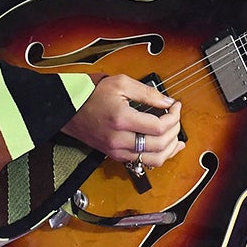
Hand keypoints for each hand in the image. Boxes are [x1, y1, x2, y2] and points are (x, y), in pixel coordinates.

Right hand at [61, 74, 184, 167]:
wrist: (69, 110)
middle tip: (176, 117)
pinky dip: (159, 156)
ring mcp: (117, 150)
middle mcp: (119, 139)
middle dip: (175, 131)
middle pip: (160, 145)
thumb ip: (147, 93)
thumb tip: (167, 102)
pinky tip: (167, 148)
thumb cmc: (91, 94)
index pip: (159, 127)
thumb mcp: (121, 83)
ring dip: (170, 149)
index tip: (176, 106)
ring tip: (177, 136)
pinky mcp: (116, 155)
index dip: (174, 117)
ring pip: (154, 160)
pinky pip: (143, 162)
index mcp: (122, 119)